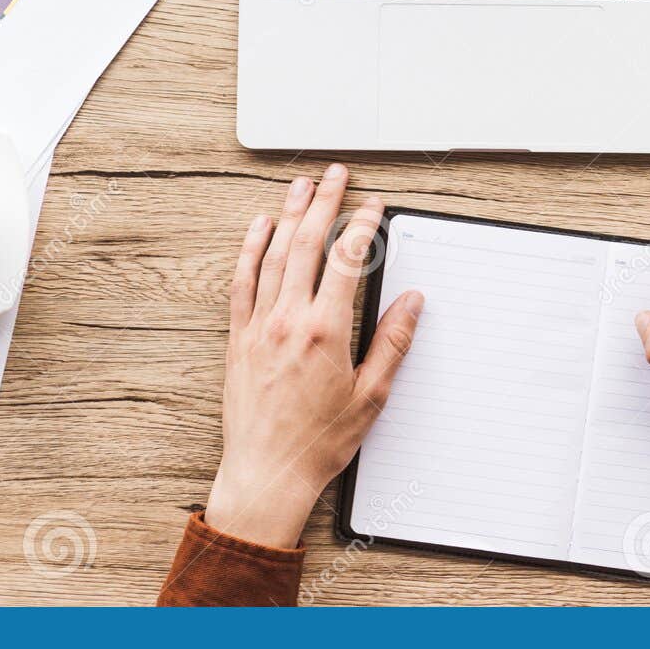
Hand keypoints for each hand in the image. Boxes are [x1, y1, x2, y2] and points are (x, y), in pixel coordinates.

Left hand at [204, 164, 422, 546]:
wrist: (267, 472)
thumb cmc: (318, 442)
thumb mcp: (371, 396)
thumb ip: (393, 343)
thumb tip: (411, 303)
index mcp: (325, 331)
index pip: (346, 260)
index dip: (362, 226)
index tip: (373, 207)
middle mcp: (288, 320)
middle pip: (308, 244)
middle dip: (324, 203)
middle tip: (336, 175)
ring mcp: (258, 326)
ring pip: (274, 254)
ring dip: (288, 215)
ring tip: (301, 186)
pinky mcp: (238, 338)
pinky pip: (242, 282)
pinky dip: (250, 250)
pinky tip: (258, 228)